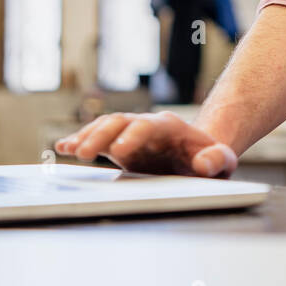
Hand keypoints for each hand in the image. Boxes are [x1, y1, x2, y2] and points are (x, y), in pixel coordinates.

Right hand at [54, 111, 237, 177]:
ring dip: (86, 136)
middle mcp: (147, 125)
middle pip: (120, 121)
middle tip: (84, 153)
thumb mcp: (223, 162)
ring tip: (69, 149)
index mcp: (171, 128)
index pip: (148, 126)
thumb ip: (217, 160)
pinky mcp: (120, 145)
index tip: (119, 151)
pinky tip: (62, 147)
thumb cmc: (213, 161)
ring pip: (105, 126)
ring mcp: (131, 134)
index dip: (133, 136)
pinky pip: (98, 138)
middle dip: (101, 135)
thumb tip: (204, 163)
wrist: (201, 156)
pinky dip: (80, 140)